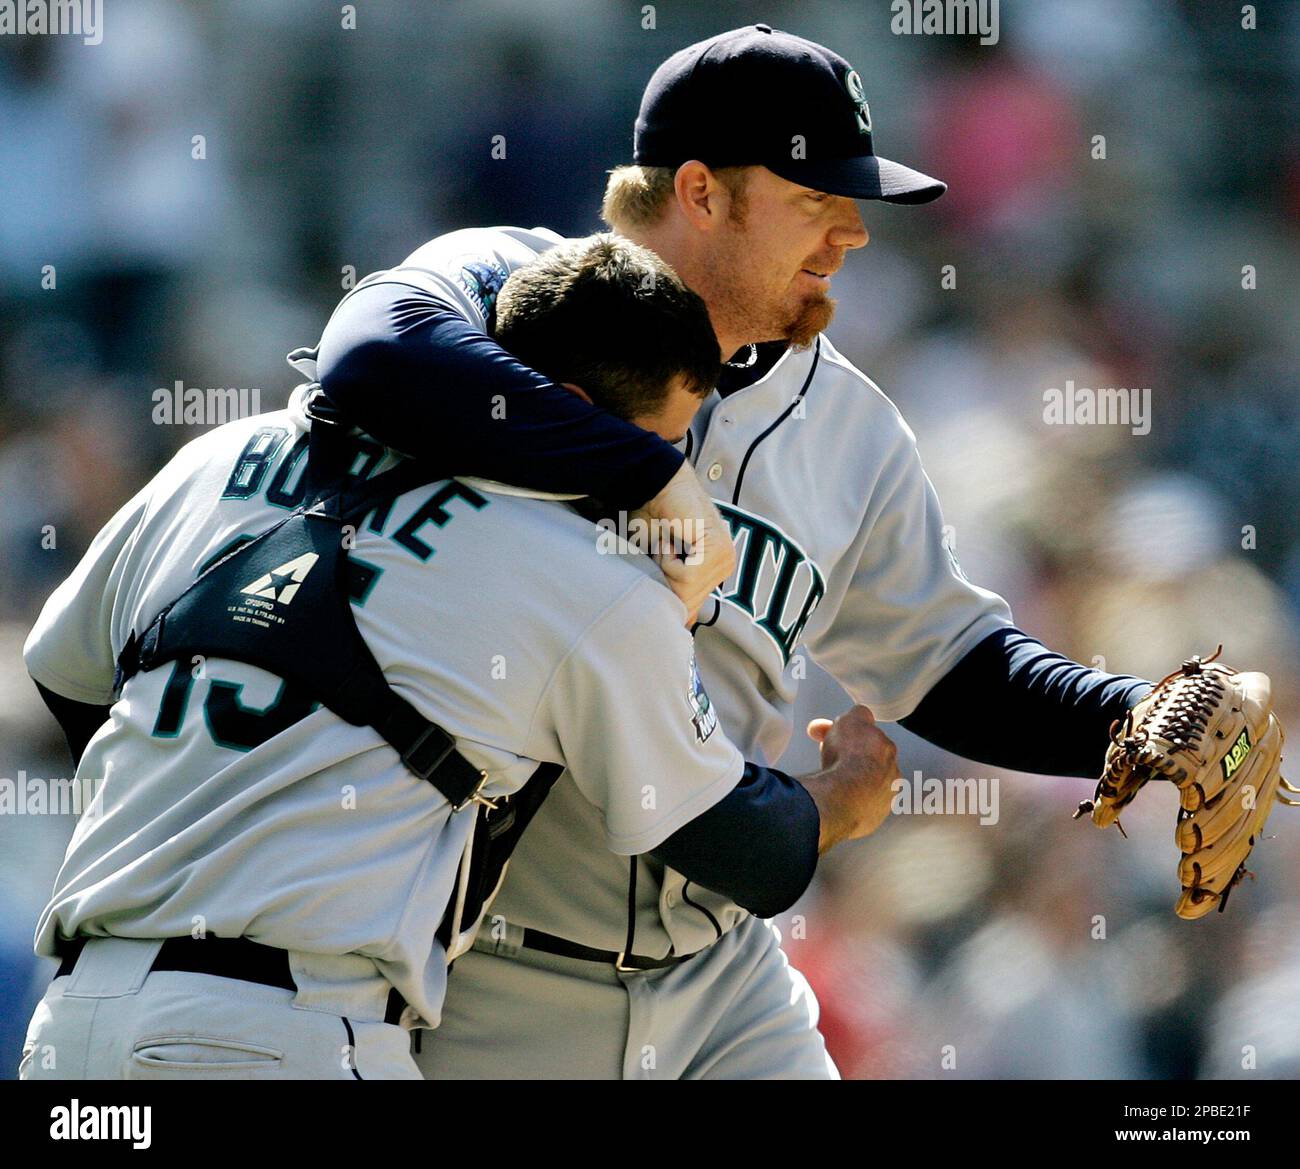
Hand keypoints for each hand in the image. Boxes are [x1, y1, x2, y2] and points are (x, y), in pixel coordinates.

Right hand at [642, 461, 735, 623]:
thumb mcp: (657, 563)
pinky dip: (668, 560)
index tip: (660, 577)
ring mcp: (725, 557)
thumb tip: (677, 625)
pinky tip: (672, 538)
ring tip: (666, 542)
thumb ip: (668, 588)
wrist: (655, 485)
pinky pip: (686, 576)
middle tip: (662, 551)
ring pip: (685, 591)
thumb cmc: (651, 520)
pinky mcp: (717, 549)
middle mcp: (725, 564)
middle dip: (665, 582)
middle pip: (688, 603)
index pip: (693, 606)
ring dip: (664, 568)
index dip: (671, 598)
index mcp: (715, 568)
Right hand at [800, 705, 898, 853]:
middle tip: (827, 759)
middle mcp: (892, 775)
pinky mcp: (872, 820)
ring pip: (866, 787)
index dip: (848, 736)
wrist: (842, 796)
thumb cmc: (847, 756)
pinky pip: (859, 808)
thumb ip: (858, 714)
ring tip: (829, 781)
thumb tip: (860, 713)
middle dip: (850, 759)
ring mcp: (884, 800)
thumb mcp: (850, 719)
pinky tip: (834, 799)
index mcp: (889, 750)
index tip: (831, 737)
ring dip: (850, 783)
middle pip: (868, 764)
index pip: (869, 739)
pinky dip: (848, 803)